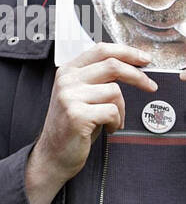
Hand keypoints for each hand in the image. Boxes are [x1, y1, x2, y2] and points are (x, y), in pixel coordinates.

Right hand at [24, 42, 154, 203]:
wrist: (53, 154)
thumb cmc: (72, 126)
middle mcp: (67, 79)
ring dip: (122, 109)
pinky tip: (107, 128)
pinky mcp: (77, 114)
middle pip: (112, 65)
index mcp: (68, 70)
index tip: (144, 59)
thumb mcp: (80, 95)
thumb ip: (97, 79)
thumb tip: (129, 68)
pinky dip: (116, 122)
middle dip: (137, 76)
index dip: (126, 52)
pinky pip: (112, 111)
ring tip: (113, 120)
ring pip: (115, 91)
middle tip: (151, 86)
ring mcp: (70, 96)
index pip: (101, 49)